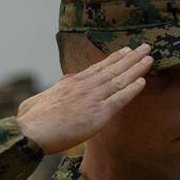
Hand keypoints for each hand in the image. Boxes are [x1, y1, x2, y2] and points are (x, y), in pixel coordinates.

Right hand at [16, 44, 154, 154]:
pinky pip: (120, 99)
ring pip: (119, 80)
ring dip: (136, 68)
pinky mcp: (98, 114)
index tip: (126, 51)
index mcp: (70, 82)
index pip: (97, 68)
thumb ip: (55, 90)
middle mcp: (83, 86)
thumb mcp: (40, 98)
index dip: (114, 59)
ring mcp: (92, 98)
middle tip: (145, 47)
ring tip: (149, 58)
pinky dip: (132, 89)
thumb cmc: (31, 121)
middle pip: (112, 69)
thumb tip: (62, 84)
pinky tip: (143, 81)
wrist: (30, 132)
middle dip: (130, 57)